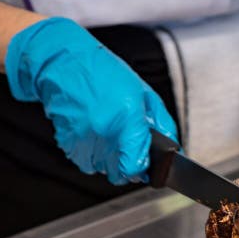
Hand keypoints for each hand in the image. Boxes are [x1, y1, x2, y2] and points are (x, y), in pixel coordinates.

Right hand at [5, 17, 178, 184]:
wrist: (65, 63)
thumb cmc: (106, 74)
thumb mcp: (145, 94)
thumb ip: (163, 124)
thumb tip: (173, 148)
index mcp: (128, 118)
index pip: (134, 166)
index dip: (142, 170)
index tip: (145, 165)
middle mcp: (104, 132)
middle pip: (118, 174)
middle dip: (127, 168)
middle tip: (129, 151)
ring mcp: (83, 138)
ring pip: (100, 169)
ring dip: (108, 160)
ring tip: (109, 136)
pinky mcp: (67, 141)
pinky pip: (83, 160)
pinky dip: (91, 153)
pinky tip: (93, 134)